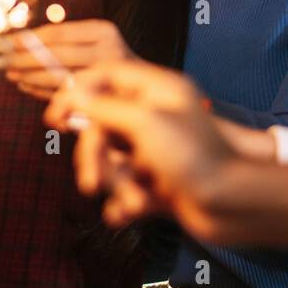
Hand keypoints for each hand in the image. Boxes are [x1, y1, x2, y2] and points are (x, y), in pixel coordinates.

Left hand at [0, 18, 133, 99]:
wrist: (146, 87)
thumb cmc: (108, 58)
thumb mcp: (93, 41)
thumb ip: (63, 40)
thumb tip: (14, 40)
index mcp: (104, 31)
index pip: (58, 33)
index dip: (27, 37)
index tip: (1, 41)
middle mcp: (109, 52)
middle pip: (55, 54)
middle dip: (21, 58)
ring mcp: (107, 78)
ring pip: (57, 77)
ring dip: (28, 76)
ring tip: (8, 73)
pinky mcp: (103, 100)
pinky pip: (63, 95)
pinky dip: (40, 90)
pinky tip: (24, 85)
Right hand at [45, 59, 252, 240]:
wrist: (232, 206)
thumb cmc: (196, 158)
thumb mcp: (144, 123)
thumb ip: (104, 107)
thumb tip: (72, 93)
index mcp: (156, 90)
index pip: (106, 75)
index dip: (77, 92)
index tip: (55, 117)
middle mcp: (155, 116)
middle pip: (101, 125)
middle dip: (95, 156)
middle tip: (91, 181)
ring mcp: (155, 150)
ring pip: (110, 160)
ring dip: (114, 183)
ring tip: (134, 202)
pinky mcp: (156, 181)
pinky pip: (124, 188)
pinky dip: (124, 203)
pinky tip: (132, 212)